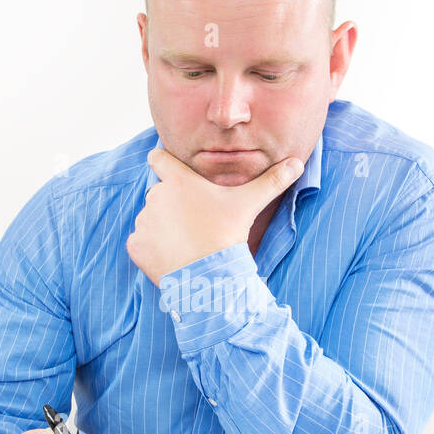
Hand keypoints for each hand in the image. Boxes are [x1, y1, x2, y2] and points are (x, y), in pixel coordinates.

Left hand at [126, 147, 303, 283]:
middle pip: (159, 195)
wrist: (208, 276)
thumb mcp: (250, 203)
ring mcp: (143, 221)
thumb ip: (271, 181)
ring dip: (162, 229)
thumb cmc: (228, 234)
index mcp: (178, 180)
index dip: (161, 161)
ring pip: (150, 220)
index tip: (166, 167)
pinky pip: (141, 244)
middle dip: (172, 207)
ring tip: (186, 243)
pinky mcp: (135, 245)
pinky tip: (173, 257)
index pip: (158, 158)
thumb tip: (298, 163)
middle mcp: (155, 196)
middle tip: (194, 224)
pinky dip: (152, 250)